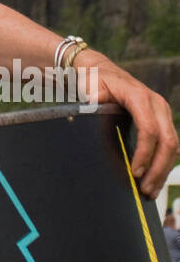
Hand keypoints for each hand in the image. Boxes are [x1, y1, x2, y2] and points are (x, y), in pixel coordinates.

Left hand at [78, 49, 178, 198]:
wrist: (100, 70)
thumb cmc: (93, 81)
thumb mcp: (90, 88)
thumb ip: (93, 100)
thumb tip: (92, 111)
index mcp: (138, 96)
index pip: (148, 129)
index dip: (144, 153)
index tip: (134, 172)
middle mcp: (156, 103)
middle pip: (167, 140)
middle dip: (158, 168)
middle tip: (145, 190)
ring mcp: (161, 112)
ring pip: (172, 145)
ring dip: (163, 170)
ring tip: (150, 191)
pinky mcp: (161, 120)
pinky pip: (169, 143)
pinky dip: (163, 163)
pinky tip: (154, 179)